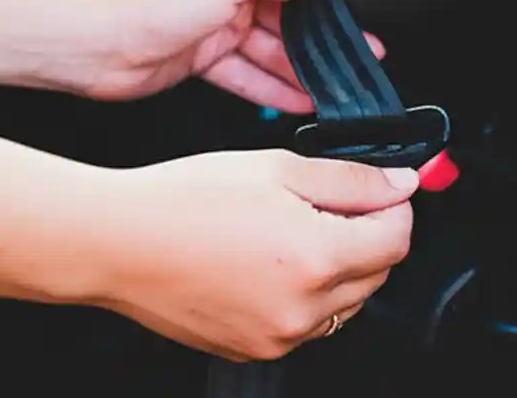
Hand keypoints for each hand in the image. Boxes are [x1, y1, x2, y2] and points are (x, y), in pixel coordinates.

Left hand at [77, 0, 383, 111]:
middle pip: (281, 17)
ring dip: (299, 71)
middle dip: (319, 42)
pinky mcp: (198, 59)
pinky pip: (245, 75)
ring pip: (266, 50)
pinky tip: (300, 102)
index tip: (356, 25)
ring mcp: (208, 23)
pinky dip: (271, 89)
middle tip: (360, 60)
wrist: (90, 43)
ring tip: (336, 90)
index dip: (322, 4)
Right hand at [98, 150, 417, 360]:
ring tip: (287, 231)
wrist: (116, 242)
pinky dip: (300, 296)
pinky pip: (302, 325)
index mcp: (317, 258)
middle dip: (365, 236)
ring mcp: (277, 337)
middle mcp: (303, 309)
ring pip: (342, 304)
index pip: (396, 239)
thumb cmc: (184, 199)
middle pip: (375, 275)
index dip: (393, 207)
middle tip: (324, 203)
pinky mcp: (252, 349)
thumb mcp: (276, 168)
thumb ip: (350, 180)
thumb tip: (400, 185)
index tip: (377, 189)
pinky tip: (263, 262)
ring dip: (336, 269)